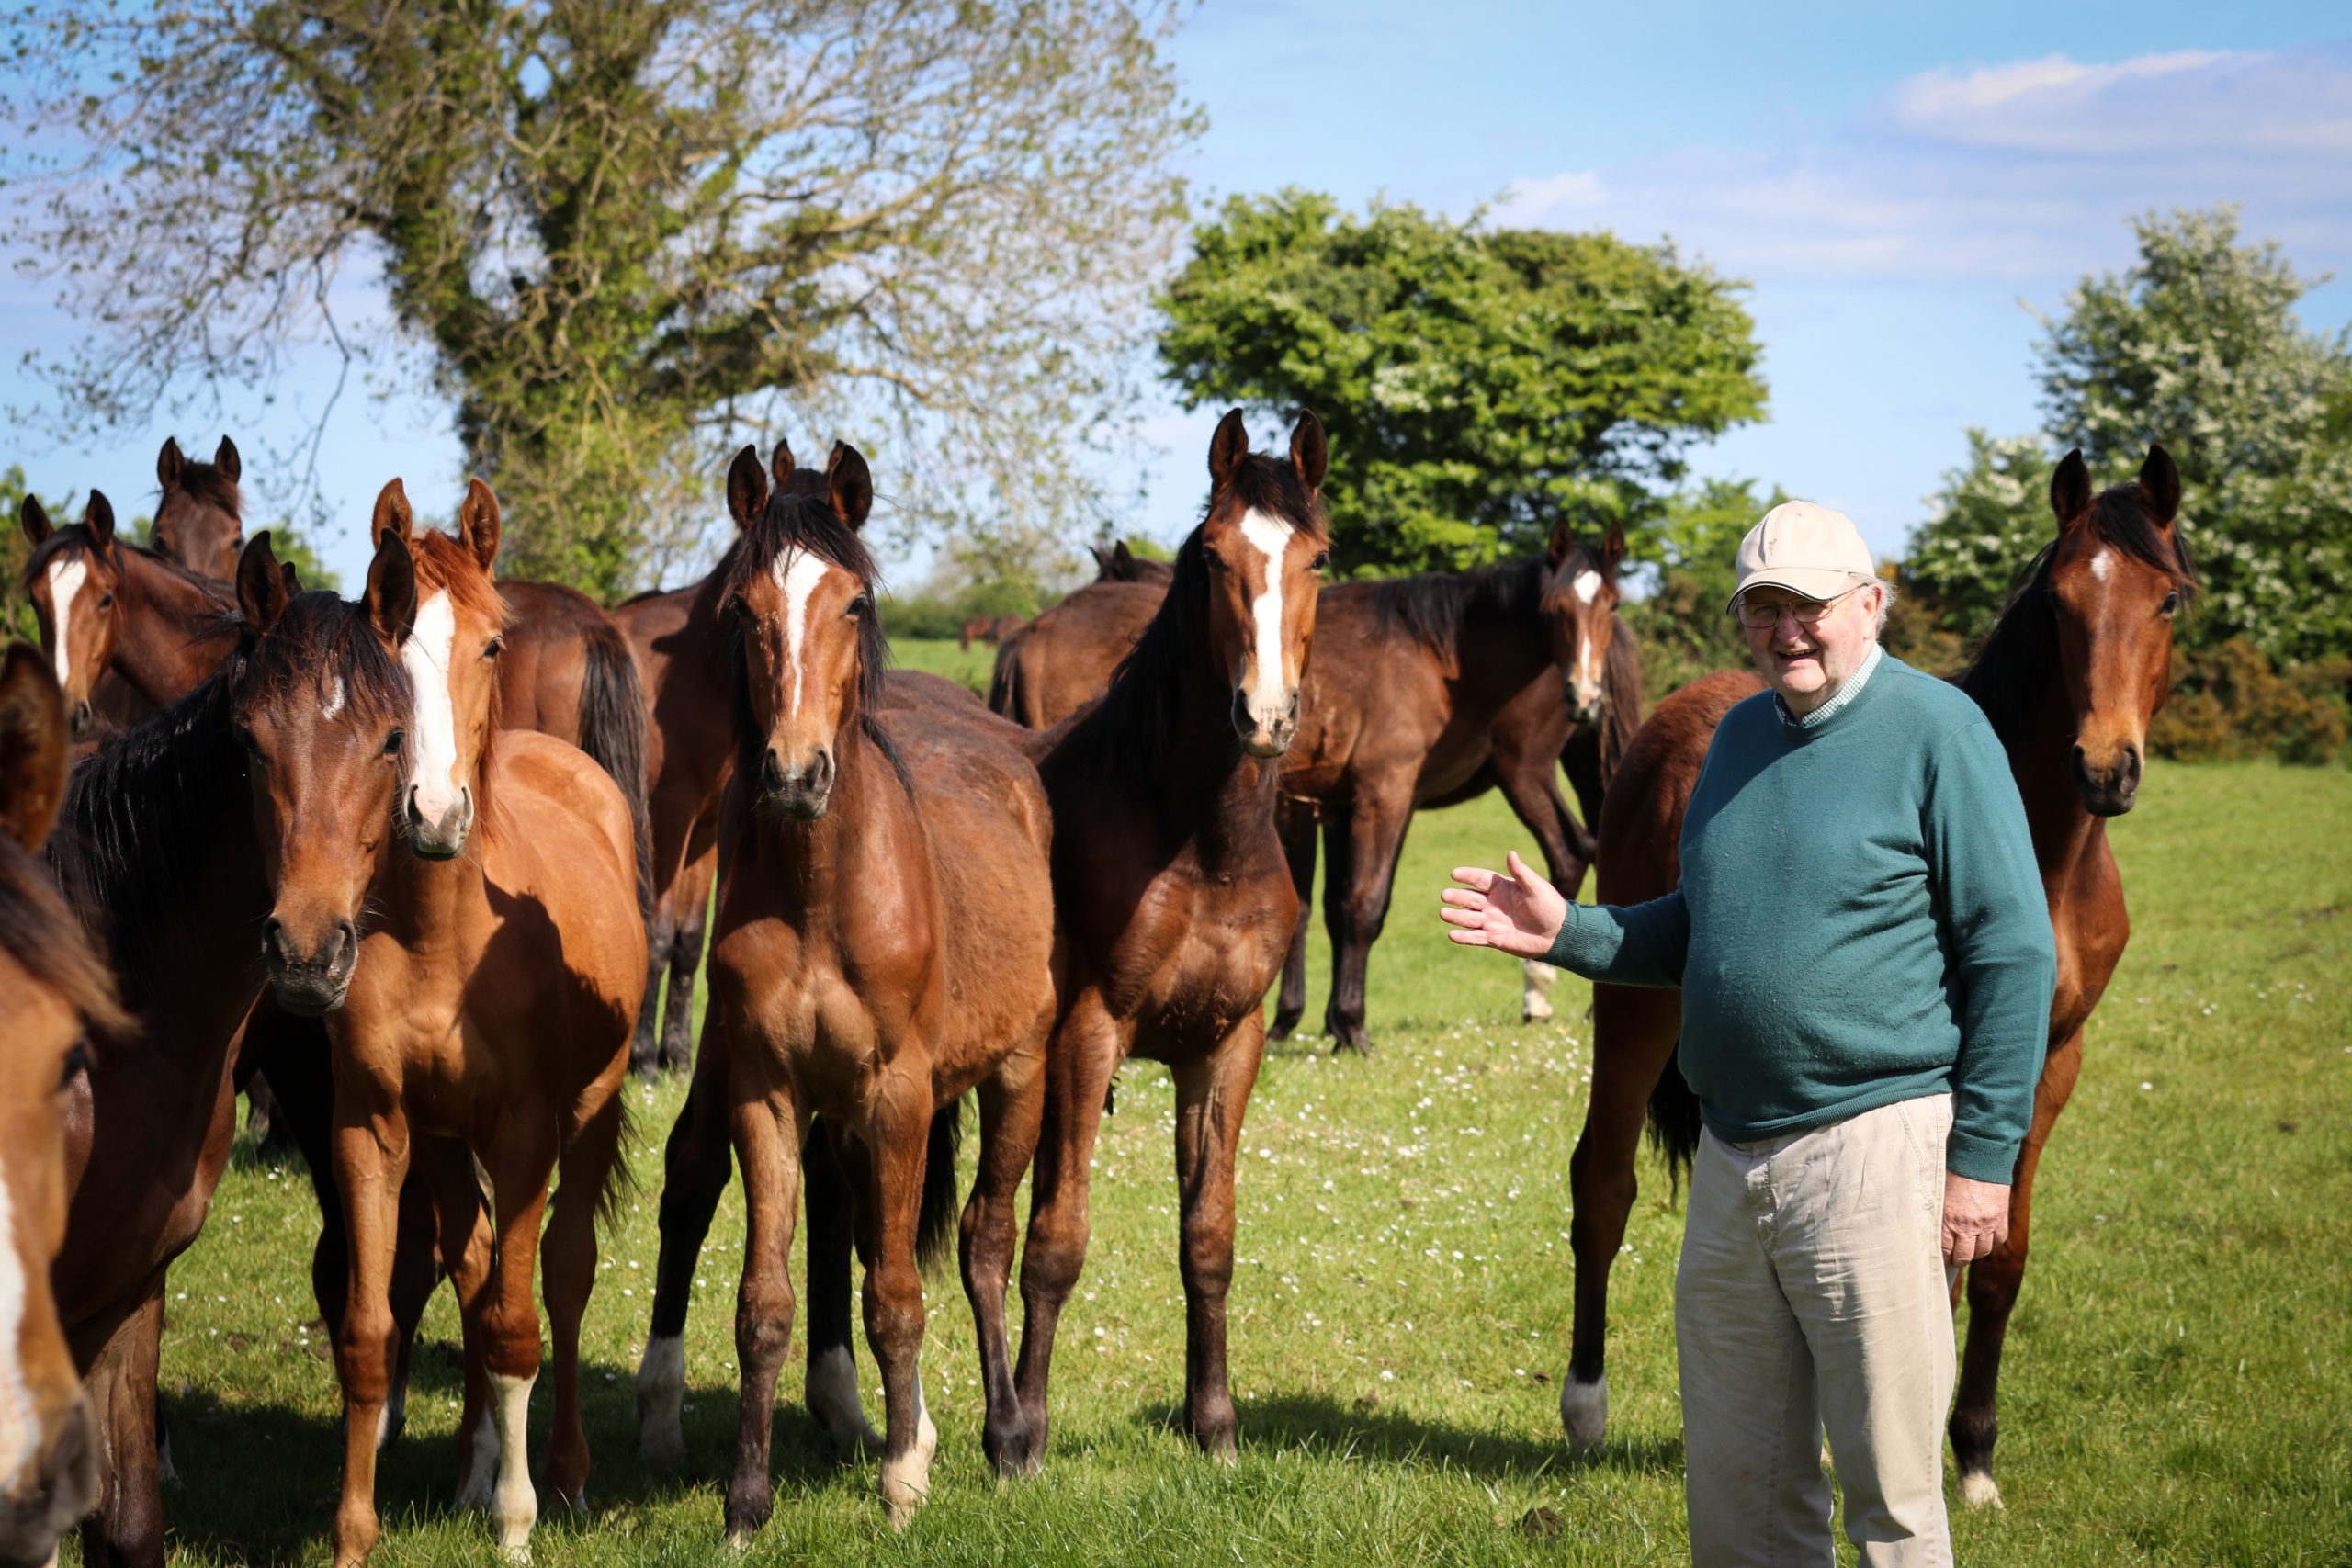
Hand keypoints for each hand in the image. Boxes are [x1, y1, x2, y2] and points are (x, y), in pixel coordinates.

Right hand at [1440, 851, 1566, 959]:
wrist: (1558, 934)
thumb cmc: (1549, 907)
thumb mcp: (1536, 887)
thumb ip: (1521, 873)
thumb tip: (1510, 853)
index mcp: (1502, 887)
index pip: (1480, 879)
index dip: (1467, 876)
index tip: (1454, 874)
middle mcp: (1493, 903)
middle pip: (1469, 898)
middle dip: (1456, 896)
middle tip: (1445, 895)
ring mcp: (1492, 921)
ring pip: (1468, 918)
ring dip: (1455, 916)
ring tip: (1444, 913)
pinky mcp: (1494, 938)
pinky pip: (1475, 937)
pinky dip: (1463, 937)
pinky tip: (1452, 934)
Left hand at [1942, 1173, 2010, 1267]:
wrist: (1981, 1157)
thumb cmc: (1954, 1171)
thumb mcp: (1940, 1192)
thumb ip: (1940, 1212)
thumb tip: (1935, 1228)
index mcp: (1949, 1219)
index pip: (1945, 1249)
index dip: (1944, 1256)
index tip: (1942, 1257)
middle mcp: (1968, 1226)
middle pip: (1965, 1256)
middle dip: (1959, 1259)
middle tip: (1955, 1258)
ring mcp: (1987, 1224)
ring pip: (1983, 1251)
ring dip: (1976, 1252)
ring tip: (1970, 1249)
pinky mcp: (2001, 1218)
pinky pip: (1998, 1239)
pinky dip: (1992, 1242)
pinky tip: (1986, 1238)